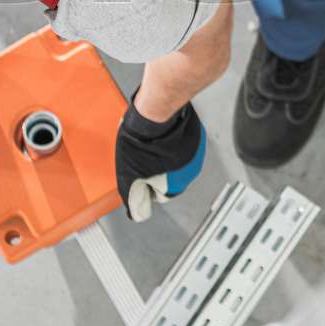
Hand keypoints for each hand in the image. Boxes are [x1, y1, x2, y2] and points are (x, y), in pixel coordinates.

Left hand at [115, 98, 205, 220]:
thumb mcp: (128, 176)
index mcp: (175, 185)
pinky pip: (184, 146)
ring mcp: (196, 154)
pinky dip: (174, 142)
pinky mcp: (196, 137)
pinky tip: (161, 135)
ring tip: (152, 144)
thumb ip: (134, 196)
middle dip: (158, 170)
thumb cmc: (142, 143)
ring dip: (167, 156)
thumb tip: (136, 212)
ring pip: (178, 161)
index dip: (147, 185)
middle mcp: (190, 172)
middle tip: (144, 158)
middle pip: (172, 178)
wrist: (155, 113)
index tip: (140, 174)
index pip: (161, 196)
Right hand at [135, 0, 231, 120]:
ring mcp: (223, 58)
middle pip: (225, 11)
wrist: (162, 100)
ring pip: (227, 23)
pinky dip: (218, 20)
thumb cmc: (155, 70)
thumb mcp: (157, 39)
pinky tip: (210, 11)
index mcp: (203, 45)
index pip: (219, 5)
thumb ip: (165, 16)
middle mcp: (219, 51)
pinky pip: (225, 35)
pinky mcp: (223, 62)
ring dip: (219, 4)